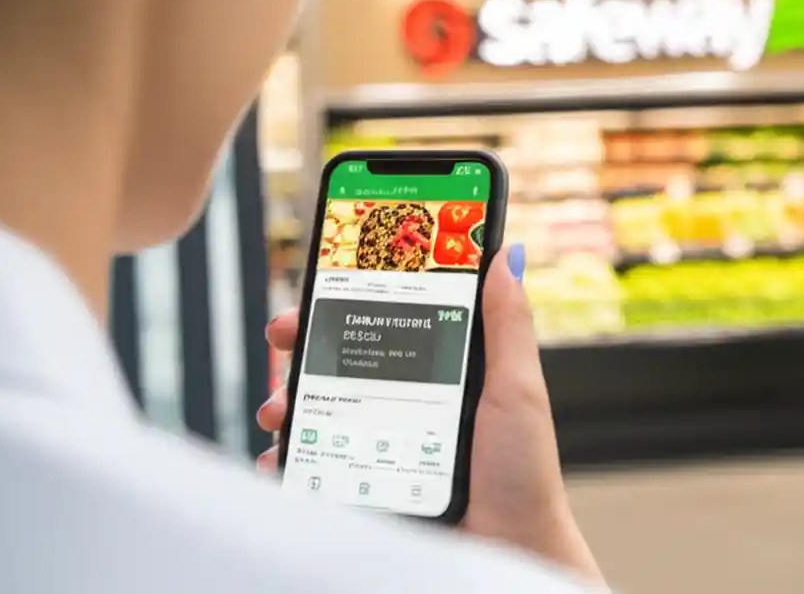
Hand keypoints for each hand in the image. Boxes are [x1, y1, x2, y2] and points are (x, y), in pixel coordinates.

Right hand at [256, 247, 603, 585]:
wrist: (506, 549)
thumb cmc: (523, 475)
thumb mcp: (518, 389)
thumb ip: (508, 325)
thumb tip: (506, 255)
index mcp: (445, 372)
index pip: (393, 318)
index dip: (355, 297)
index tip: (323, 281)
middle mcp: (410, 402)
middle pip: (346, 359)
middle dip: (306, 345)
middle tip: (285, 339)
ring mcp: (384, 443)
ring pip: (322, 409)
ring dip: (288, 401)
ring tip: (280, 409)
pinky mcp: (366, 482)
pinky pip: (316, 463)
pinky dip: (289, 458)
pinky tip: (281, 458)